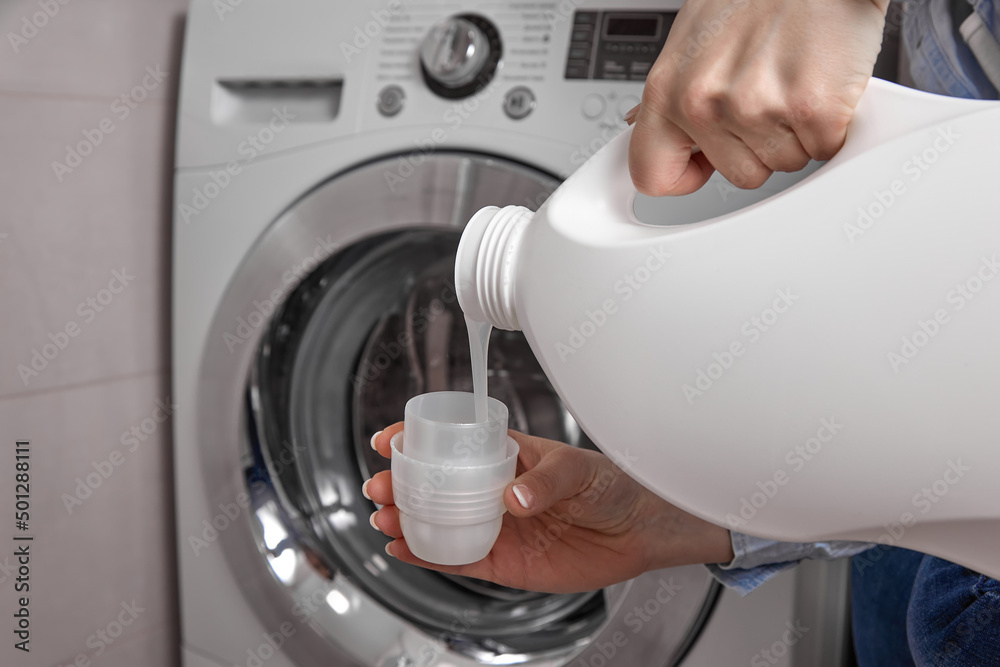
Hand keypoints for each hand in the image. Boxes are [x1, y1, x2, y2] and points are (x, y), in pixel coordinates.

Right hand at [364, 425, 733, 593]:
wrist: (637, 529)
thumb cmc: (610, 484)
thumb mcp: (577, 470)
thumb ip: (545, 482)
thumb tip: (513, 499)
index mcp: (505, 456)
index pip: (451, 445)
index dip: (415, 441)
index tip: (390, 441)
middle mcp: (492, 491)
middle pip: (433, 487)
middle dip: (400, 485)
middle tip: (380, 487)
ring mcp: (495, 526)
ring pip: (438, 523)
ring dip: (406, 520)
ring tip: (384, 519)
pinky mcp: (504, 562)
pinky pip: (458, 558)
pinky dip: (428, 556)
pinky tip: (403, 549)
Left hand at [627, 0, 888, 194]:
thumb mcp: (692, 39)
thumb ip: (672, 91)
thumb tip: (641, 124)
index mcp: (667, 89)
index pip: (651, 175)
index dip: (686, 173)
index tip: (703, 163)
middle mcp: (704, 102)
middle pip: (738, 175)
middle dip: (758, 144)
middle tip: (768, 91)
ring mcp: (757, 107)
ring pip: (783, 164)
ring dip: (795, 131)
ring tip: (792, 78)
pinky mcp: (812, 109)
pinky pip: (823, 149)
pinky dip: (831, 124)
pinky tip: (821, 81)